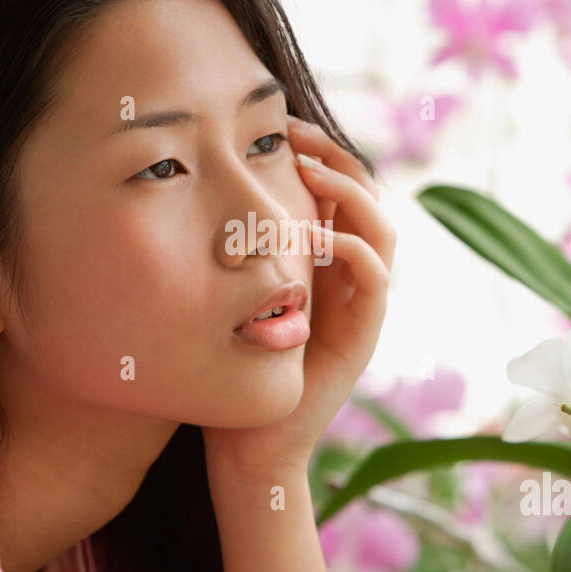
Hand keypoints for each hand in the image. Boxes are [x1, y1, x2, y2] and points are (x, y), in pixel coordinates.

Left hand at [201, 115, 394, 478]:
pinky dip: (353, 248)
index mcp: (321, 264)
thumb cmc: (228, 369)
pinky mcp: (362, 335)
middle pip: (367, 199)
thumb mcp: (227, 293)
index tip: (280, 126)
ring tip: (309, 172)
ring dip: (350, 194)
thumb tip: (188, 192)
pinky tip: (318, 236)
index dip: (318, 152)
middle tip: (295, 134)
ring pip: (382, 231)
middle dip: (336, 158)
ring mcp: (360, 307)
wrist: (247, 445)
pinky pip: (375, 278)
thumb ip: (229, 249)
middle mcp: (348, 279)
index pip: (338, 191)